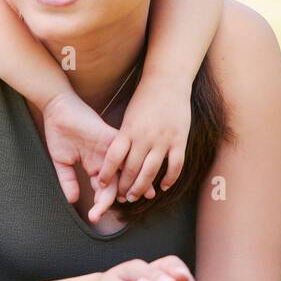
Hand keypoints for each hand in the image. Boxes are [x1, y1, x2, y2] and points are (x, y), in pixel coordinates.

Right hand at [41, 91, 119, 222]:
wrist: (57, 108)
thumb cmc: (58, 132)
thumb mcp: (62, 161)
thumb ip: (68, 180)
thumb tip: (72, 201)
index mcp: (96, 167)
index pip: (103, 189)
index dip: (100, 204)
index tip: (93, 218)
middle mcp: (106, 160)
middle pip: (115, 185)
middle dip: (108, 201)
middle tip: (99, 214)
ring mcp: (110, 149)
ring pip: (124, 171)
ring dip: (128, 185)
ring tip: (129, 199)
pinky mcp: (111, 136)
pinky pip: (122, 153)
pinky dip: (126, 166)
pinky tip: (129, 176)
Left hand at [97, 75, 191, 203]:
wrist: (167, 82)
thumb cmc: (144, 100)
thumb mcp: (128, 117)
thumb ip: (124, 137)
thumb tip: (115, 159)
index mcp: (128, 131)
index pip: (114, 157)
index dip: (107, 173)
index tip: (101, 185)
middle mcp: (144, 137)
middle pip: (132, 169)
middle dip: (124, 186)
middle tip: (121, 198)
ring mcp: (163, 140)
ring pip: (151, 171)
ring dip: (143, 187)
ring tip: (136, 196)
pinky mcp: (179, 140)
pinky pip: (175, 165)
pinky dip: (169, 178)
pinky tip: (163, 187)